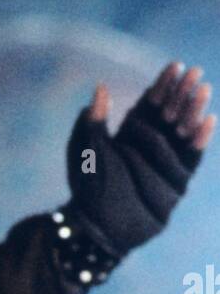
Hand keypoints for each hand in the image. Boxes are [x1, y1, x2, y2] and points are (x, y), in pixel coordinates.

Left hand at [65, 61, 215, 257]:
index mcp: (129, 134)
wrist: (97, 227)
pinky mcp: (177, 181)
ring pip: (184, 131)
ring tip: (202, 90)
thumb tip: (100, 88)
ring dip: (194, 110)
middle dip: (183, 92)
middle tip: (194, 73)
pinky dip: (200, 140)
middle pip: (171, 112)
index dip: (163, 85)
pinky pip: (191, 158)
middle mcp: (150, 145)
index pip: (150, 103)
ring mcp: (165, 163)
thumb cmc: (88, 189)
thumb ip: (93, 121)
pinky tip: (208, 120)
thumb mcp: (85, 151)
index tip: (175, 66)